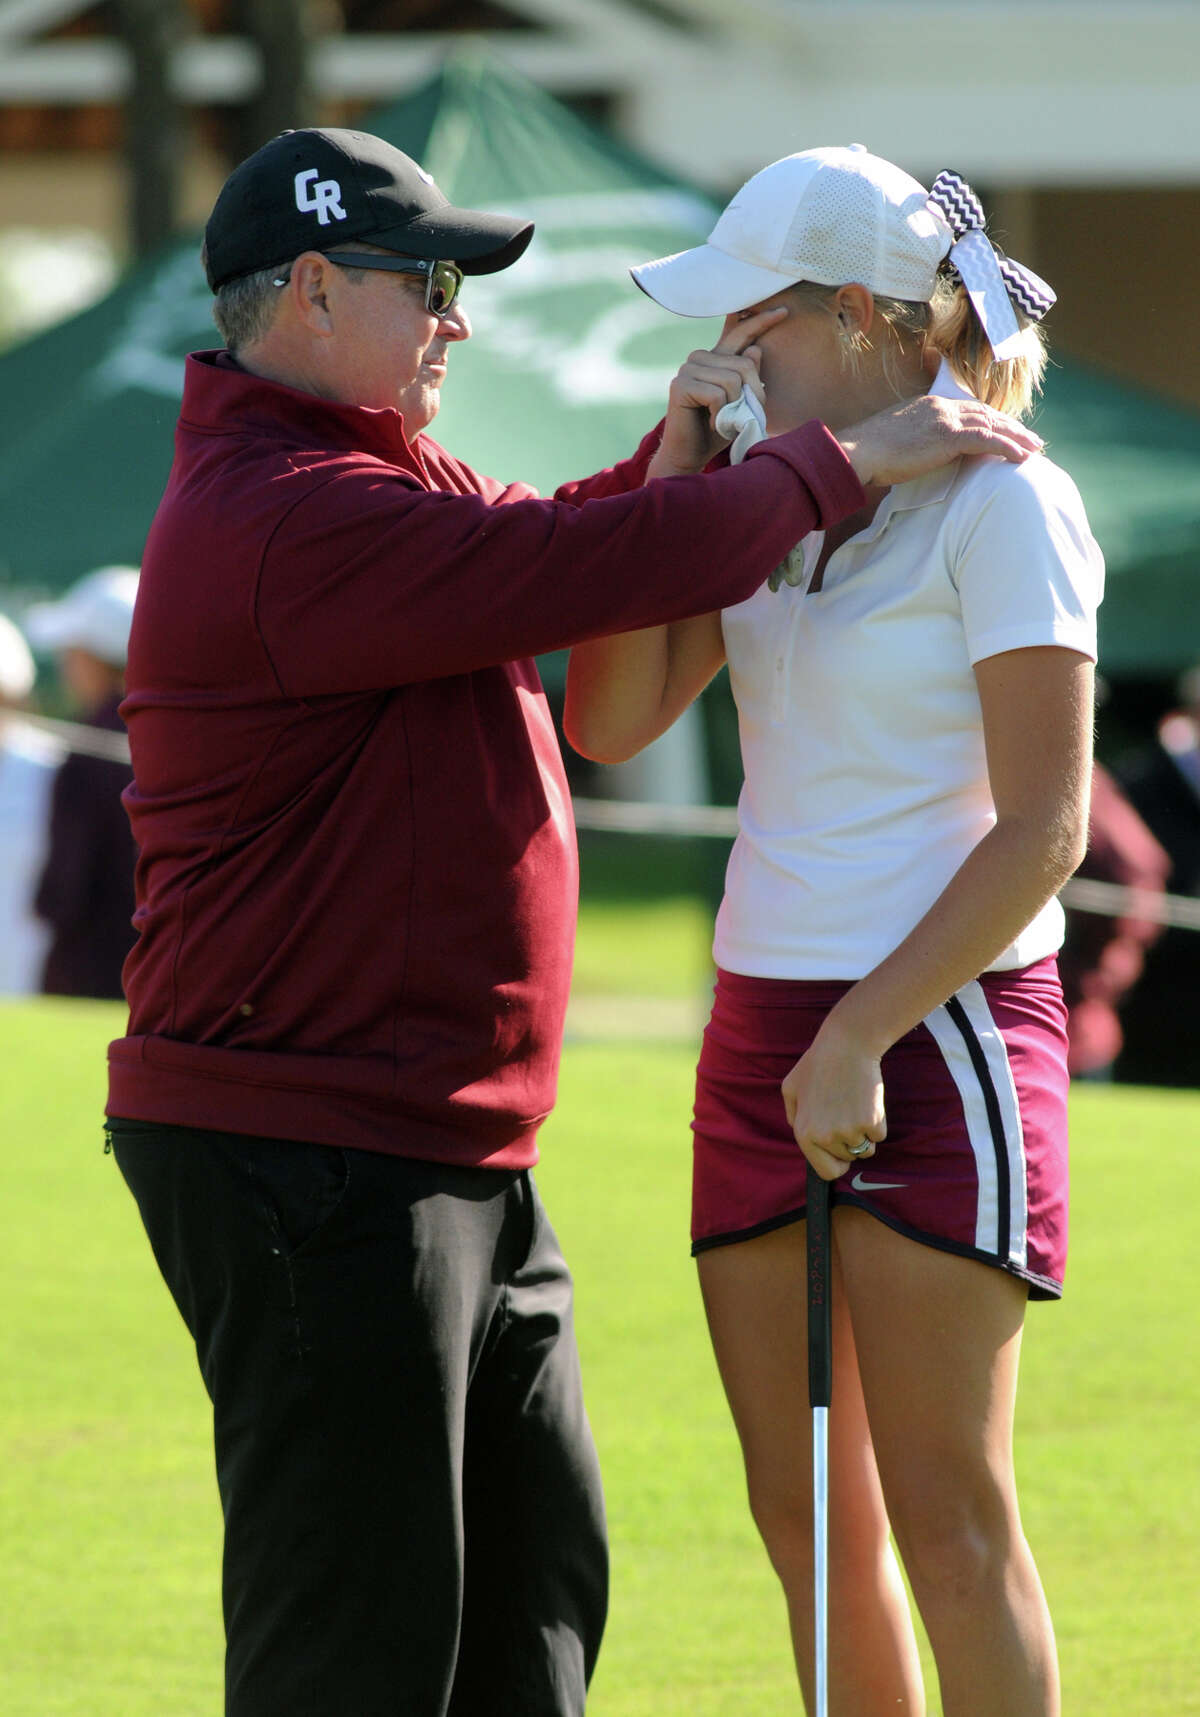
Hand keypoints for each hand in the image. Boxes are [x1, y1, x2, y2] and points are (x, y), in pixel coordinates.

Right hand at [651, 305, 787, 476]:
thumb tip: (755, 349)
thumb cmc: (717, 430)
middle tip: (743, 416)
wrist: (690, 456)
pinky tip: (712, 423)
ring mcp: (688, 369)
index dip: (761, 321)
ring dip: (735, 407)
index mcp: (716, 359)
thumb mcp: (741, 402)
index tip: (784, 311)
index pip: (740, 332)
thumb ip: (748, 377)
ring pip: (732, 379)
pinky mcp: (681, 385)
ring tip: (724, 420)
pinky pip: (717, 394)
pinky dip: (721, 414)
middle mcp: (700, 358)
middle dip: (751, 393)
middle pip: (743, 364)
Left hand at [781, 1015, 886, 1181]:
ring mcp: (849, 1131)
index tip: (841, 1153)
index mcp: (804, 1134)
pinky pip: (880, 1136)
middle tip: (846, 1114)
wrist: (846, 1045)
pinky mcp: (871, 1122)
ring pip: (866, 1149)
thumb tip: (803, 1134)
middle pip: (848, 1158)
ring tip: (855, 1105)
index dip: (836, 1163)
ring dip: (864, 1133)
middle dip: (849, 1142)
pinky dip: (878, 1123)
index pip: (826, 1171)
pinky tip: (867, 1101)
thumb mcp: (790, 1089)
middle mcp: (825, 1138)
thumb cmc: (817, 1064)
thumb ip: (794, 1116)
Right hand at [837, 393, 1042, 487]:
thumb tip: (922, 456)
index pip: (969, 410)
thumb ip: (916, 443)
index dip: (992, 421)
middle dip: (1012, 427)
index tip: (1008, 431)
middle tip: (1032, 440)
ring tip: (1035, 450)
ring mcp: (945, 419)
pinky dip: (1007, 447)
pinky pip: (987, 440)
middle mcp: (941, 407)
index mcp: (929, 406)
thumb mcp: (896, 442)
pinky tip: (1022, 457)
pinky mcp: (947, 436)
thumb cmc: (869, 454)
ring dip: (1017, 438)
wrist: (858, 452)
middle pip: (986, 414)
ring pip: (992, 425)